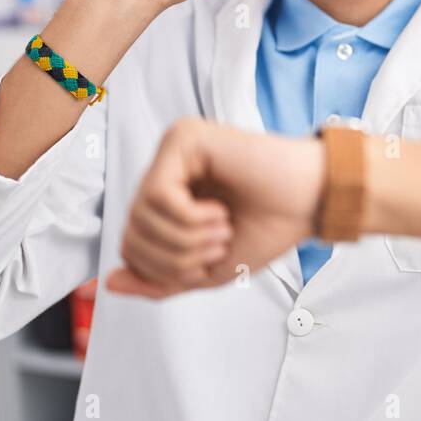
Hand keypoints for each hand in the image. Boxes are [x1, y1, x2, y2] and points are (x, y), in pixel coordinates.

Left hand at [105, 118, 323, 299]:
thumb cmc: (269, 228)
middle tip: (217, 248)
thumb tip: (109, 282)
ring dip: (184, 239)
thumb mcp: (209, 270)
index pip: (132, 244)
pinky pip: (158, 194)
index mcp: (172, 197)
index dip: (162, 269)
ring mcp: (174, 150)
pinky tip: (219, 212)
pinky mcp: (184, 138)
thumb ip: (160, 280)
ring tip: (222, 229)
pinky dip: (187, 218)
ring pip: (140, 215)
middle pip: (130, 232)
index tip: (207, 263)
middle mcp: (167, 169)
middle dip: (172, 258)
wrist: (311, 202)